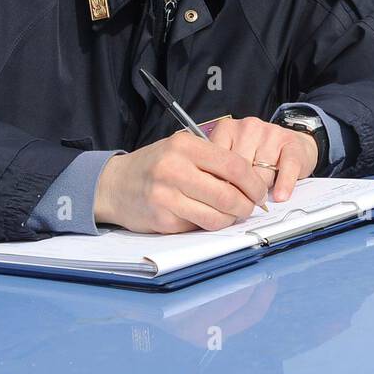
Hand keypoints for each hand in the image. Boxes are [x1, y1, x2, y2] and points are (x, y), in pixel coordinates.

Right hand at [93, 132, 268, 233]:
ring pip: (216, 216)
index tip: (259, 190)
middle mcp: (174, 169)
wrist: (114, 184)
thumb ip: (211, 160)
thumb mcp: (181, 149)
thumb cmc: (155, 165)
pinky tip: (207, 217)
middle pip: (228, 194)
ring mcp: (166, 196)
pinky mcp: (162, 219)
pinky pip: (198, 227)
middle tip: (250, 207)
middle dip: (246, 205)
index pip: (233, 165)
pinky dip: (209, 225)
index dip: (253, 182)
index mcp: (185, 146)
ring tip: (232, 214)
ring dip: (230, 219)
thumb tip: (249, 181)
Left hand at [207, 116, 317, 201]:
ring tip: (262, 190)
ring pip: (261, 175)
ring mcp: (271, 133)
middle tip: (244, 200)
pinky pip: (286, 169)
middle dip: (242, 192)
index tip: (222, 200)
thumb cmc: (258, 156)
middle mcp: (248, 127)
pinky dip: (283, 186)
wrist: (292, 145)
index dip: (220, 187)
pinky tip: (280, 196)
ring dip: (263, 190)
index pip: (217, 165)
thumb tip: (214, 199)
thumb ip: (221, 173)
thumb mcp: (233, 160)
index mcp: (226, 129)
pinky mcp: (292, 143)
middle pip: (239, 173)